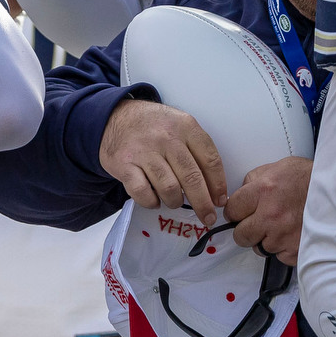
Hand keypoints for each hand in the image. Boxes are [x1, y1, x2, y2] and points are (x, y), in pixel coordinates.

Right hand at [98, 97, 226, 223]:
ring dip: (175, 202)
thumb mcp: (179, 125)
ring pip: (169, 188)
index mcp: (185, 126)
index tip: (220, 200)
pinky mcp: (124, 164)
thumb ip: (196, 149)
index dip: (218, 184)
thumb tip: (213, 188)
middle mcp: (166, 138)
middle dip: (203, 203)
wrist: (115, 118)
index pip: (210, 159)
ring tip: (174, 202)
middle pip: (191, 177)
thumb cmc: (153, 126)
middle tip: (208, 218)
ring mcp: (143, 151)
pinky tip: (154, 200)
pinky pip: (143, 193)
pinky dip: (151, 202)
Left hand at [223, 156, 311, 263]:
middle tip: (258, 223)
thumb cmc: (312, 178)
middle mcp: (272, 215)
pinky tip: (294, 234)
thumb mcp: (281, 166)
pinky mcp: (297, 250)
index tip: (240, 213)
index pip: (232, 210)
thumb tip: (241, 192)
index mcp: (264, 191)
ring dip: (267, 240)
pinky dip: (285, 248)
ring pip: (260, 248)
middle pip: (241, 236)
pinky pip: (280, 256)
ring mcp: (284, 235)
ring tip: (282, 226)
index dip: (235, 212)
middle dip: (246, 230)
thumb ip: (256, 179)